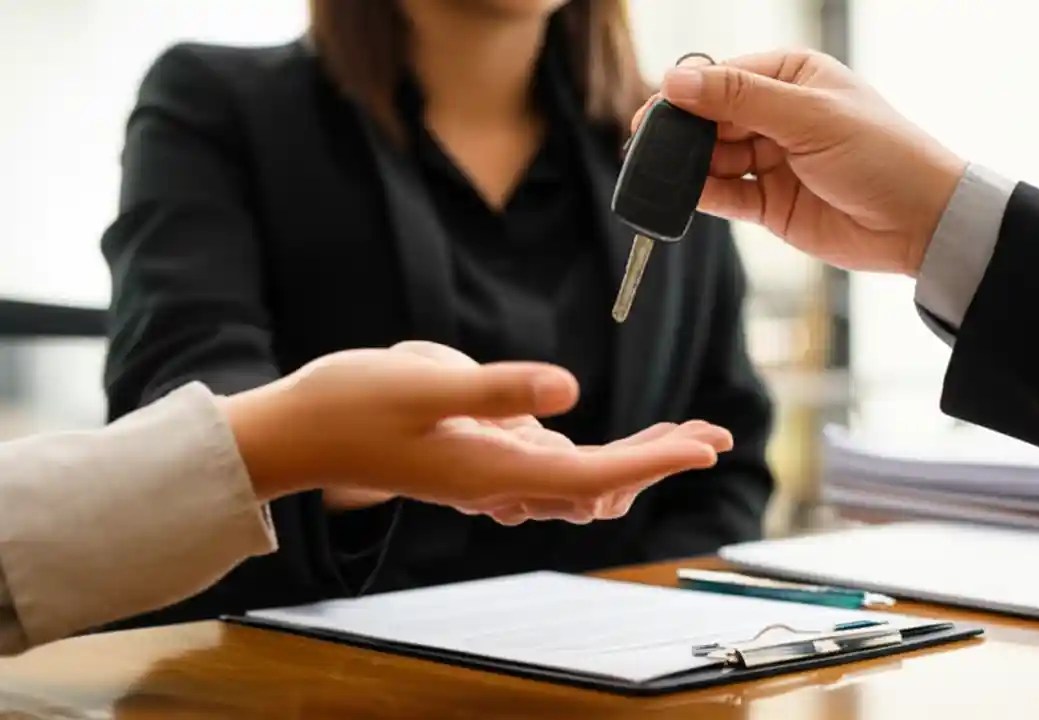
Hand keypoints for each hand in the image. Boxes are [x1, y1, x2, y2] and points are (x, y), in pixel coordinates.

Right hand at [222, 343, 731, 525]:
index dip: (655, 460)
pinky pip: (555, 465)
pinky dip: (600, 453)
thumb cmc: (352, 405)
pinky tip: (627, 439)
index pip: (594, 472)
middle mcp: (500, 481)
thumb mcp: (424, 382)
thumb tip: (571, 393)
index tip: (705, 447)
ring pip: (583, 478)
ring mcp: (492, 471)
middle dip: (660, 461)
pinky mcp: (483, 454)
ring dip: (636, 458)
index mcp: (491, 471)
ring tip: (687, 432)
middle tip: (716, 435)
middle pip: (600, 483)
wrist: (300, 432)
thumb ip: (498, 390)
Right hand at [636, 51, 966, 275]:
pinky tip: (683, 196)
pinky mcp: (770, 203)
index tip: (655, 112)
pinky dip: (703, 195)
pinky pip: (725, 195)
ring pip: (713, 158)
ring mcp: (772, 160)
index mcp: (792, 77)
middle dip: (682, 133)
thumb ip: (739, 99)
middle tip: (647, 147)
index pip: (723, 77)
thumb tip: (677, 81)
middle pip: (711, 119)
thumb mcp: (809, 117)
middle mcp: (778, 115)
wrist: (921, 223)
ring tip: (663, 175)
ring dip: (689, 167)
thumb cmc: (882, 155)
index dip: (687, 94)